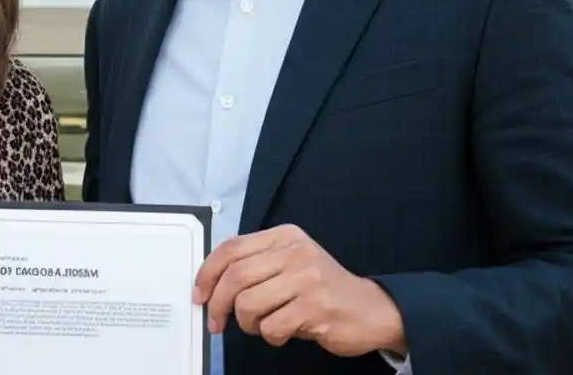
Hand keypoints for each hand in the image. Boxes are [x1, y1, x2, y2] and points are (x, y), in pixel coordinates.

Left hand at [193, 224, 405, 357]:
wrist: (373, 310)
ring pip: (249, 303)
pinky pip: (271, 327)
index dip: (207, 273)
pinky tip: (284, 332)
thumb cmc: (323, 290)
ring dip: (248, 324)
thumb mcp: (291, 264)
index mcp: (285, 237)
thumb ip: (257, 265)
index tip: (199, 294)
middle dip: (218, 304)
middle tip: (217, 322)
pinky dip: (270, 336)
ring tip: (262, 326)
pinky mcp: (316, 307)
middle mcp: (296, 252)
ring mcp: (307, 278)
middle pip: (235, 276)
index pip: (231, 248)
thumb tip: (211, 283)